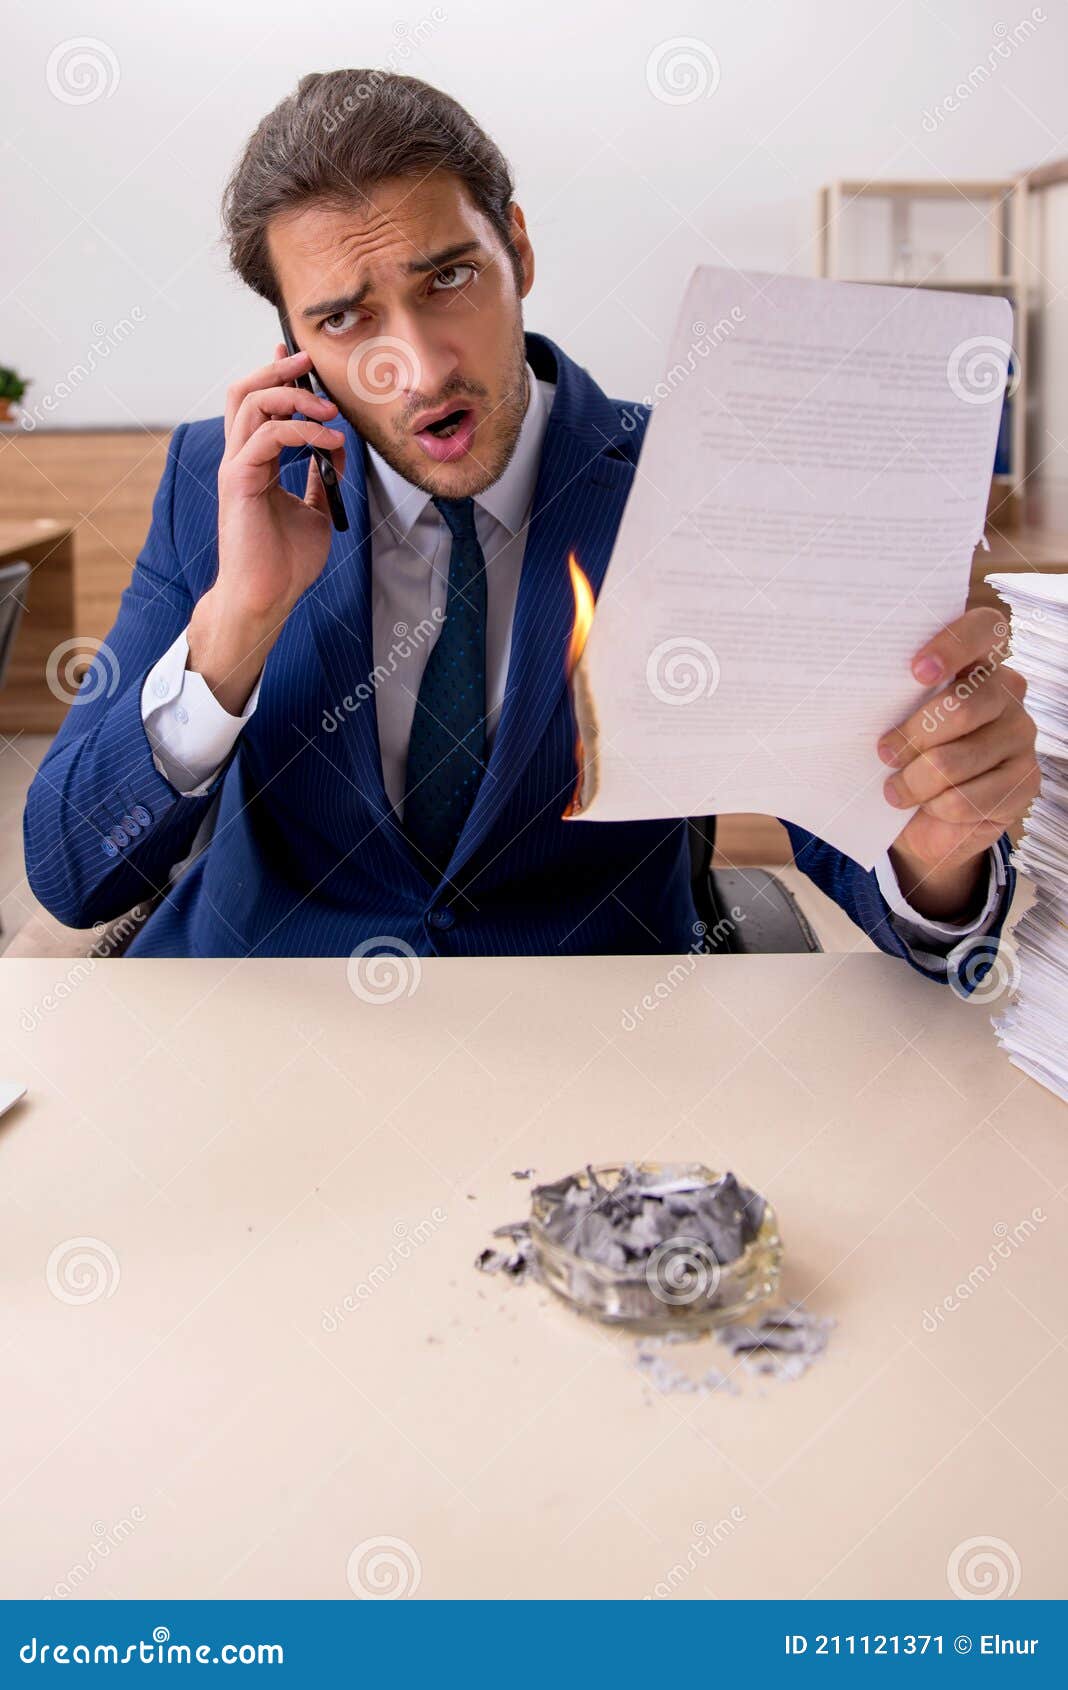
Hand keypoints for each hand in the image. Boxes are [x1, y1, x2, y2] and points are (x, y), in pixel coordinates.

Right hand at [187, 343, 346, 712]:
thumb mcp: (316, 508)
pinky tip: (330, 443)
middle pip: (245, 391)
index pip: (257, 405)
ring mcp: (236, 467)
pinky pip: (268, 436)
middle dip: (278, 370)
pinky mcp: (239, 480)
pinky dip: (303, 431)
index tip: (300, 360)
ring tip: (330, 413)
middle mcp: (240, 458)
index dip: (275, 375)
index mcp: (254, 462)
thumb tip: (339, 446)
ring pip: (251, 403)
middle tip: (309, 365)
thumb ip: (323, 476)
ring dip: (295, 398)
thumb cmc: (285, 562)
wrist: (267, 597)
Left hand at [878, 607, 1038, 921]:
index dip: (954, 644)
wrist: (925, 816)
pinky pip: (968, 799)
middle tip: (885, 753)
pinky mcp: (1024, 779)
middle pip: (962, 706)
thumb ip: (887, 699)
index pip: (984, 629)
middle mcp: (1006, 691)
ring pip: (956, 760)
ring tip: (895, 790)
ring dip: (914, 782)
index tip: (916, 672)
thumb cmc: (904, 754)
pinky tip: (928, 806)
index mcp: (975, 661)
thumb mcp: (891, 721)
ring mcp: (1020, 734)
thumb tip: (843, 692)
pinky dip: (936, 809)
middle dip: (912, 737)